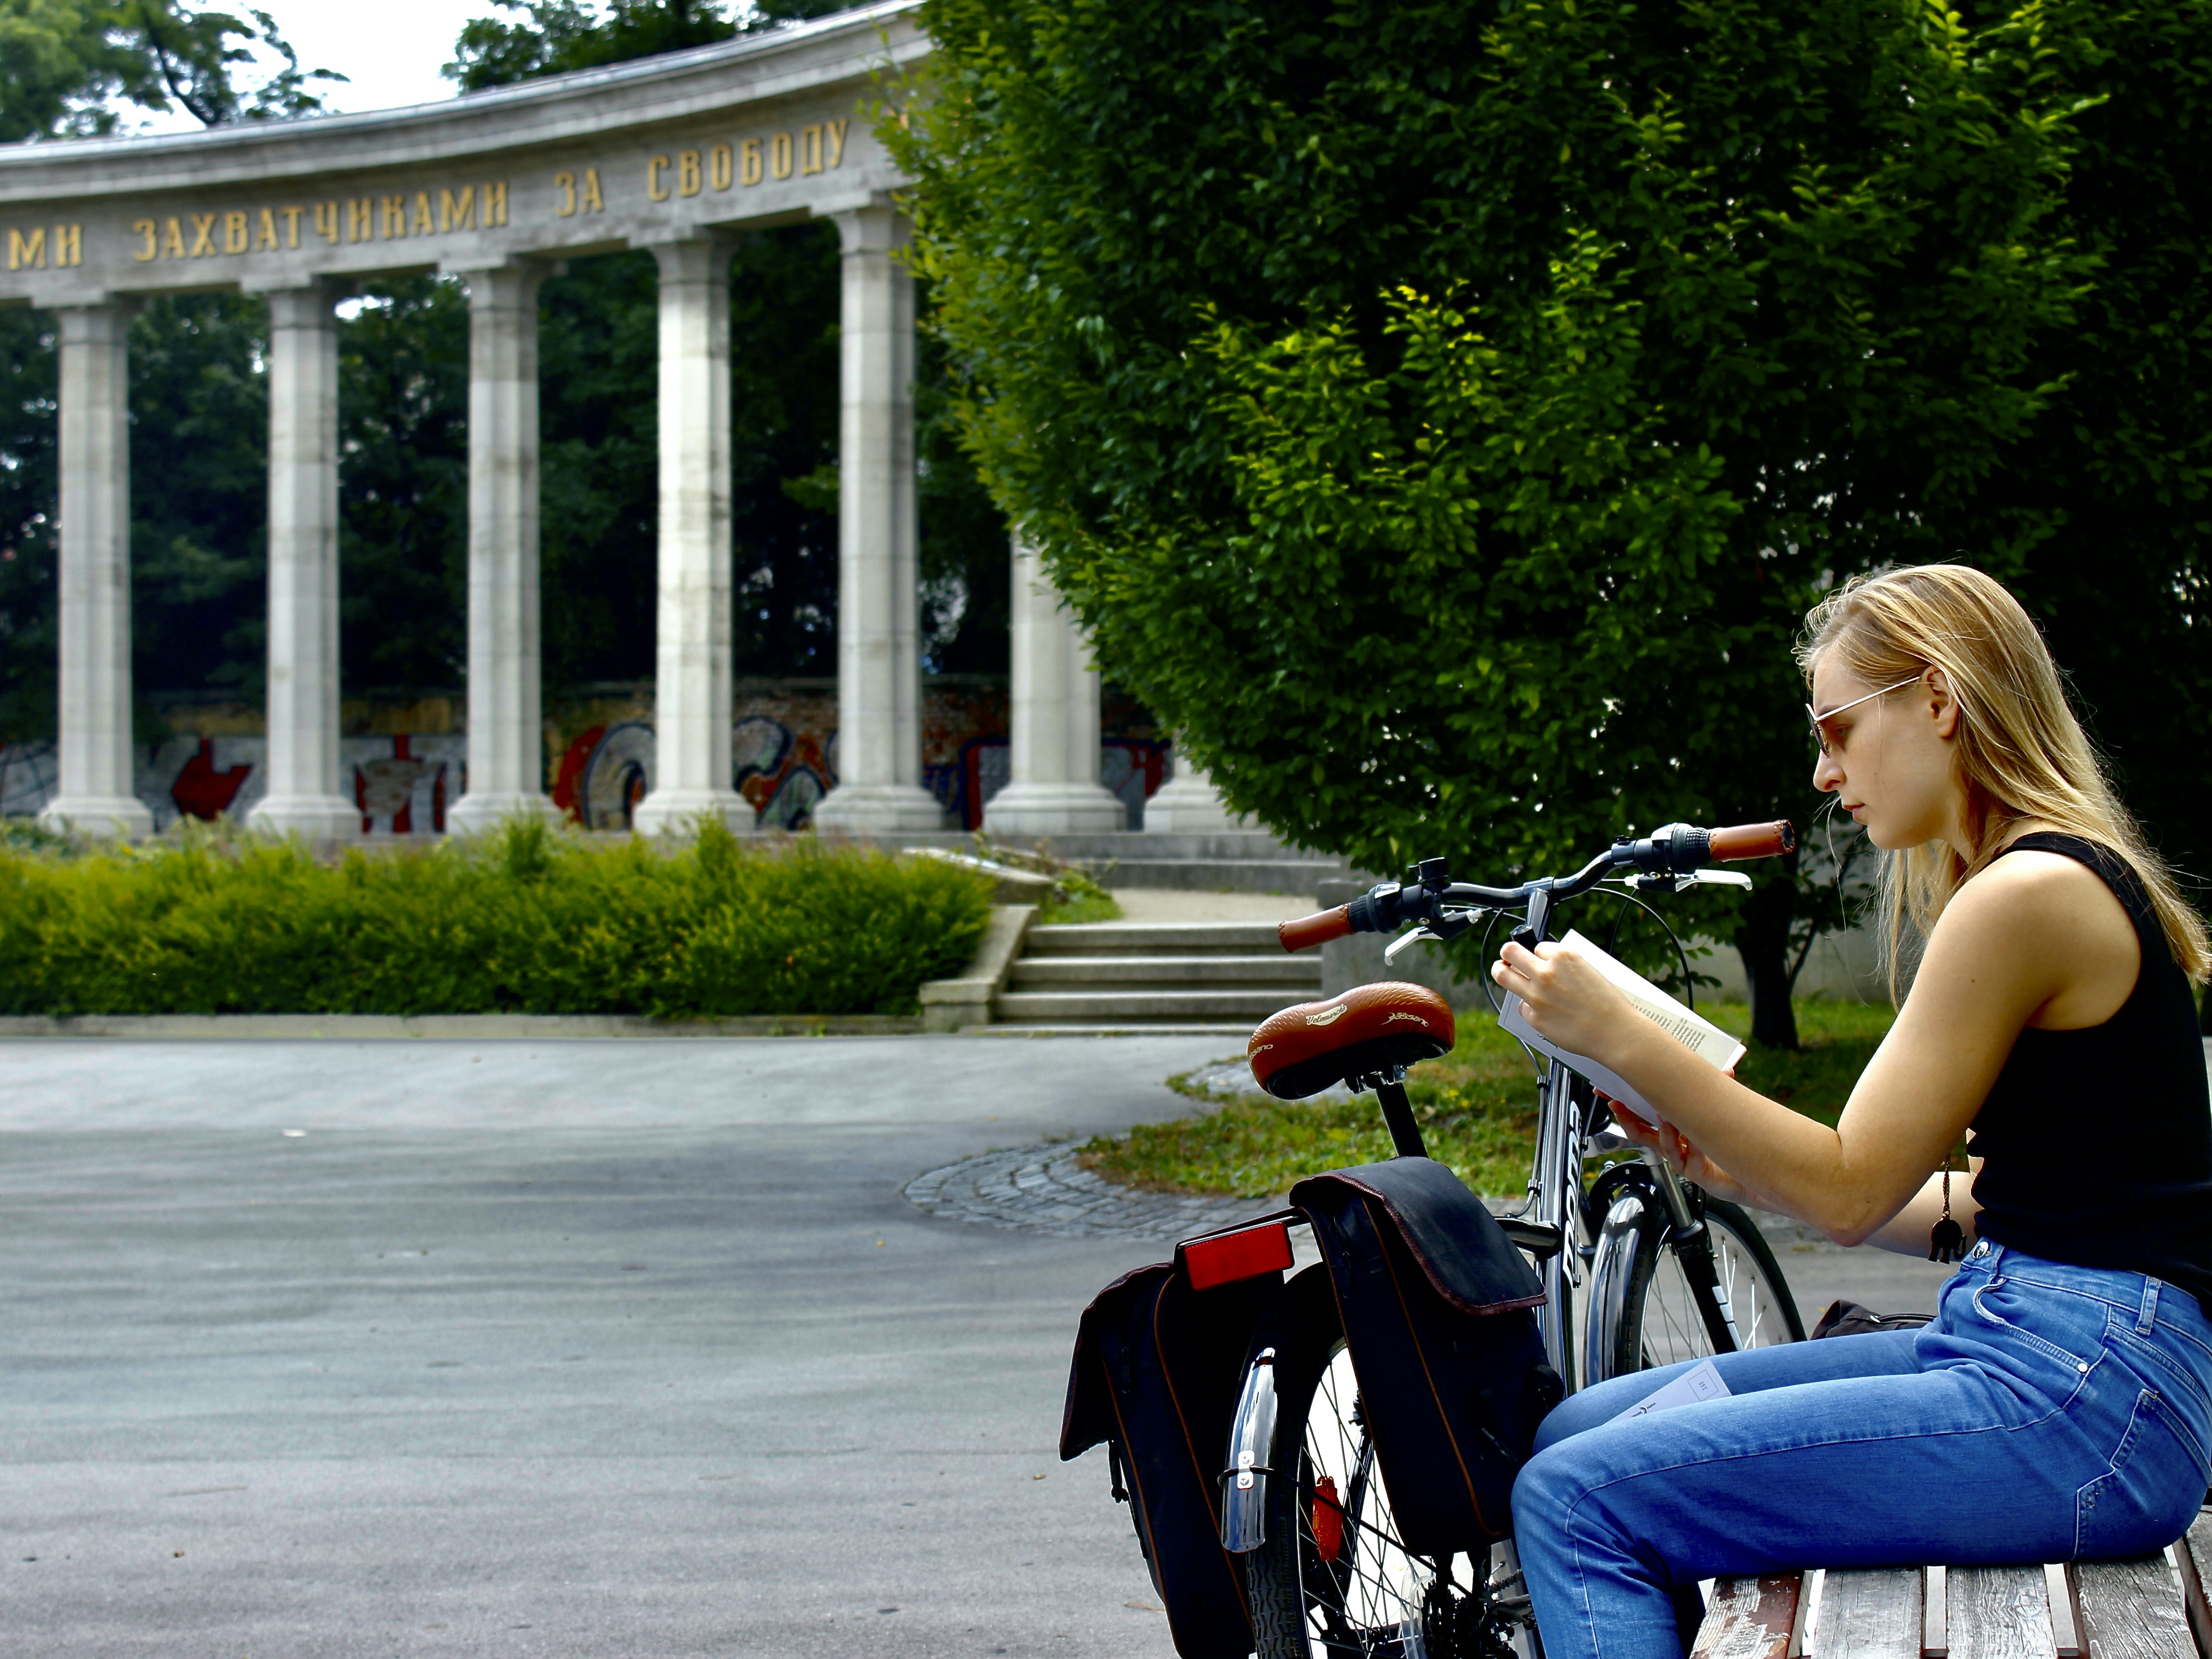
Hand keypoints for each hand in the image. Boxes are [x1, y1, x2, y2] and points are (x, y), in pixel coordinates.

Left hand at [1490, 937, 1637, 1063]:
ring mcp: (1536, 995)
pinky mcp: (1534, 1017)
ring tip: (1501, 971)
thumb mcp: (1588, 970)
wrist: (1615, 1032)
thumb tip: (1547, 963)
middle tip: (1506, 956)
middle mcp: (1546, 972)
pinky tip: (1542, 1010)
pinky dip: (1530, 1007)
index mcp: (1563, 956)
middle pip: (1510, 952)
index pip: (1537, 946)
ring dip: (1502, 972)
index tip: (1537, 957)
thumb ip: (1564, 965)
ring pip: (1503, 976)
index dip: (1538, 953)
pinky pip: (1523, 1006)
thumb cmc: (1608, 1004)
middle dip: (1507, 953)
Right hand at [1604, 1094, 1757, 1207]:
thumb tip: (1726, 1069)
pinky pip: (1691, 1157)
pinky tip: (1697, 1135)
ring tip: (1664, 1115)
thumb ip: (1717, 1094)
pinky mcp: (1696, 1171)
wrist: (1749, 1172)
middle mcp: (1672, 1146)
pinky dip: (1694, 1145)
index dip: (1622, 1107)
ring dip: (1664, 1129)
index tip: (1608, 1092)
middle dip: (1626, 1118)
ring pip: (1664, 1145)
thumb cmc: (1730, 1146)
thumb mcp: (1717, 1117)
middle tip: (1619, 1103)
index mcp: (1670, 1132)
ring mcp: (1682, 1159)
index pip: (1639, 1118)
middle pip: (1640, 1134)